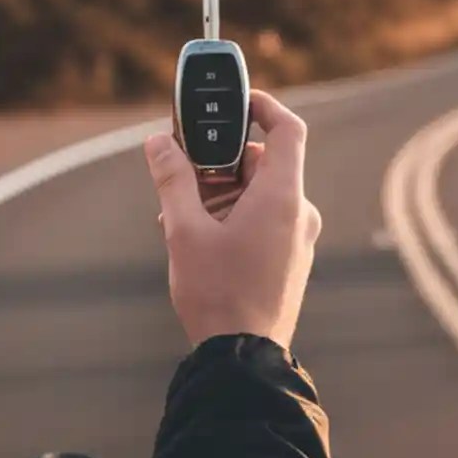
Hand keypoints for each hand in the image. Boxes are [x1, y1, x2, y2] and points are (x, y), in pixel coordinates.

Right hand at [144, 90, 321, 349]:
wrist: (242, 358)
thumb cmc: (218, 296)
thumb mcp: (184, 230)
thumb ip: (172, 179)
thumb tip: (158, 143)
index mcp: (283, 197)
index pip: (287, 128)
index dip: (262, 105)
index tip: (233, 99)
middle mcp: (300, 213)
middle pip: (263, 162)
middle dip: (219, 162)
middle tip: (182, 172)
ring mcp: (298, 238)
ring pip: (259, 194)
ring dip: (219, 193)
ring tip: (179, 216)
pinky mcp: (290, 258)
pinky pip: (263, 220)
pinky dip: (232, 216)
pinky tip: (197, 238)